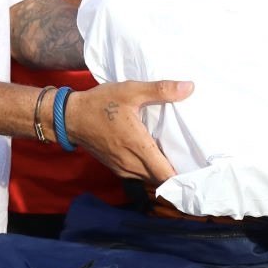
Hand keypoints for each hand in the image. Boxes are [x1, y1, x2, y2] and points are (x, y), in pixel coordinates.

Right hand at [65, 80, 192, 184]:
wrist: (69, 117)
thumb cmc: (100, 103)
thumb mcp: (131, 90)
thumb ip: (160, 90)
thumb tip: (189, 88)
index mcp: (138, 147)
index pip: (166, 175)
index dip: (183, 176)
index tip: (198, 170)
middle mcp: (131, 164)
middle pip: (161, 179)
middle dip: (177, 174)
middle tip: (194, 161)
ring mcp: (122, 168)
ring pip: (150, 178)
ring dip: (163, 172)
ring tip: (178, 158)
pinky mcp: (116, 168)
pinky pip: (139, 175)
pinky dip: (150, 170)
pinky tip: (157, 156)